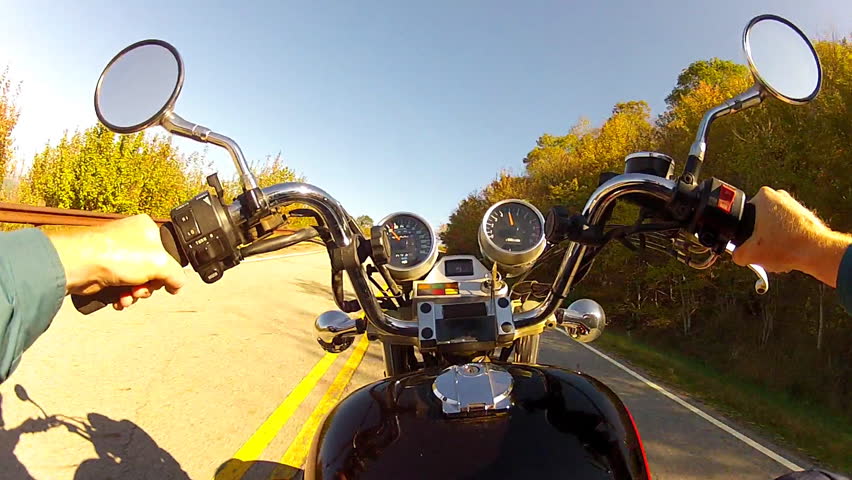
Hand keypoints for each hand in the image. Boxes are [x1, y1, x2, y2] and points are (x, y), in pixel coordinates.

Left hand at [47, 215, 185, 308]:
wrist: (77, 265)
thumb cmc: (115, 254)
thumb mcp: (160, 264)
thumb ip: (177, 275)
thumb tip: (178, 285)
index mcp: (147, 228)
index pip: (168, 253)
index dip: (167, 271)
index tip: (165, 282)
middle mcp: (131, 239)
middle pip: (153, 270)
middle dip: (149, 286)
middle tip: (143, 288)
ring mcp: (116, 254)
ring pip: (137, 281)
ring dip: (136, 293)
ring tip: (129, 296)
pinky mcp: (104, 269)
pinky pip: (121, 286)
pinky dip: (123, 295)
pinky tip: (120, 299)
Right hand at [732, 187, 850, 286]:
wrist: (817, 252)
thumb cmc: (786, 246)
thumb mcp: (750, 254)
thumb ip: (736, 253)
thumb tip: (738, 254)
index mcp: (764, 196)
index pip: (743, 214)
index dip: (744, 232)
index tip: (750, 242)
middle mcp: (780, 196)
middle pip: (760, 220)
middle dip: (760, 236)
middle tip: (763, 248)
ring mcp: (795, 204)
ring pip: (774, 226)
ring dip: (773, 239)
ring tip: (777, 252)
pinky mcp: (805, 216)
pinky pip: (788, 229)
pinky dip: (786, 240)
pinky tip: (788, 251)